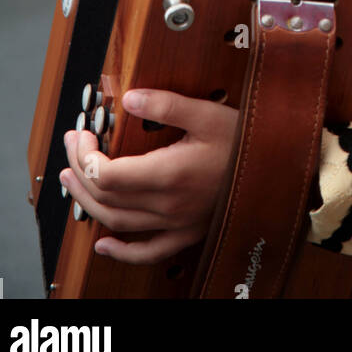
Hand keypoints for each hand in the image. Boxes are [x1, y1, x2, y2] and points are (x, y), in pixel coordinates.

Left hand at [60, 88, 239, 264]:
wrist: (279, 170)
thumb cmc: (246, 140)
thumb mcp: (208, 113)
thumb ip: (166, 105)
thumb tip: (129, 98)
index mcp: (168, 174)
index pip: (106, 173)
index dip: (84, 155)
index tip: (82, 133)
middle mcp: (167, 205)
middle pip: (105, 197)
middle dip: (79, 172)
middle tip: (72, 147)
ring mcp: (175, 223)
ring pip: (118, 222)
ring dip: (89, 203)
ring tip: (73, 181)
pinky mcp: (186, 233)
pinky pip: (148, 252)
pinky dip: (122, 252)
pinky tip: (104, 245)